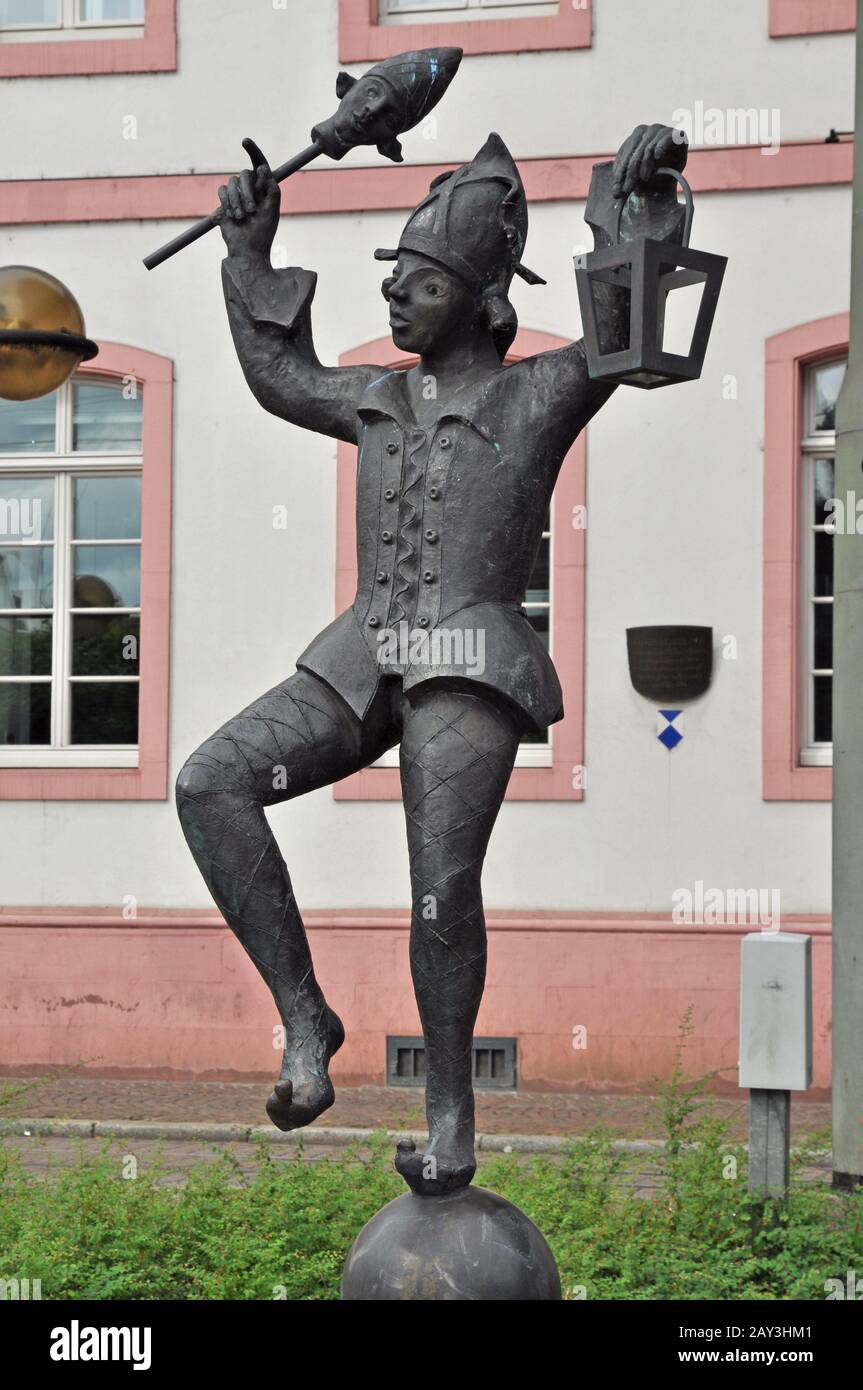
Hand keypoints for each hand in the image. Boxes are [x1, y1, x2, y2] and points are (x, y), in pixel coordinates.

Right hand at [218, 138, 280, 258]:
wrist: (247, 249)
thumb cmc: (263, 232)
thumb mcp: (273, 210)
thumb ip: (271, 189)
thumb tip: (263, 169)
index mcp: (264, 188)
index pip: (259, 164)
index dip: (253, 151)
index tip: (244, 141)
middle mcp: (251, 188)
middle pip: (244, 174)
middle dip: (247, 192)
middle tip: (251, 210)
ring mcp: (237, 194)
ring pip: (231, 182)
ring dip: (237, 201)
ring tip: (242, 216)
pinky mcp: (225, 202)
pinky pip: (221, 191)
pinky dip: (227, 203)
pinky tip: (233, 216)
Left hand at [611, 124, 687, 200]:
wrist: (671, 175)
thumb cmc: (650, 174)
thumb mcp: (634, 179)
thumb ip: (622, 184)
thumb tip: (615, 193)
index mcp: (637, 135)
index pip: (627, 151)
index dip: (621, 169)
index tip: (617, 184)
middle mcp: (650, 129)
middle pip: (637, 150)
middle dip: (631, 171)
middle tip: (628, 188)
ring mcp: (663, 130)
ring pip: (649, 146)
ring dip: (645, 164)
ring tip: (644, 178)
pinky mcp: (678, 135)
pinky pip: (667, 139)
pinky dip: (661, 146)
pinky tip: (657, 156)